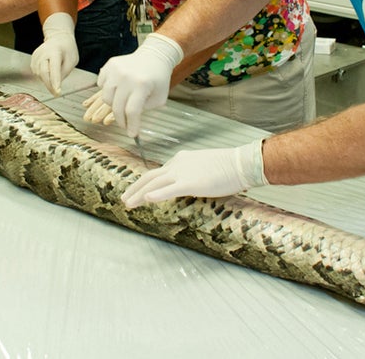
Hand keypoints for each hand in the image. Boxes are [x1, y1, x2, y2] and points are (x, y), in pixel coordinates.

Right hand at [31, 13, 78, 95]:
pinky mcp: (33, 60)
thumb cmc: (67, 49)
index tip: (57, 92)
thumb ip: (64, 72)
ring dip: (47, 81)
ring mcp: (36, 56)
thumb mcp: (72, 60)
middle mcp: (43, 53)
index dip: (55, 81)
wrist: (58, 37)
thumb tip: (55, 85)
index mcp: (55, 51)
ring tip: (55, 79)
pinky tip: (49, 73)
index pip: (54, 68)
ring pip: (39, 74)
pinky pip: (37, 73)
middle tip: (56, 94)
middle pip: (44, 73)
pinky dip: (43, 77)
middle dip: (50, 85)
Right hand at [89, 33, 183, 136]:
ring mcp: (116, 69)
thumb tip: (131, 123)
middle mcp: (127, 77)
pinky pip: (101, 85)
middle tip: (126, 125)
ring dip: (113, 105)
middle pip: (117, 107)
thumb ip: (145, 110)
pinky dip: (108, 90)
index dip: (131, 126)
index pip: (132, 111)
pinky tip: (118, 89)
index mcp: (142, 85)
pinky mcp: (109, 65)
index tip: (132, 135)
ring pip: (106, 97)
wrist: (155, 55)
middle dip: (122, 120)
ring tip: (123, 104)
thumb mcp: (159, 98)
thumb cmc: (159, 79)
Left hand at [121, 139, 268, 207]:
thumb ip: (193, 174)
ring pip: (154, 183)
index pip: (159, 172)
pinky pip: (169, 190)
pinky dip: (155, 195)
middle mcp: (178, 164)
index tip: (137, 190)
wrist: (240, 163)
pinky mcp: (191, 183)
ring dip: (138, 194)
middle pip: (150, 176)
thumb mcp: (205, 167)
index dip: (145, 182)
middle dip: (135, 188)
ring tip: (127, 204)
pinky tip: (145, 201)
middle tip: (124, 198)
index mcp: (181, 160)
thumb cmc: (228, 166)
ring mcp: (183, 173)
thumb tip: (189, 184)